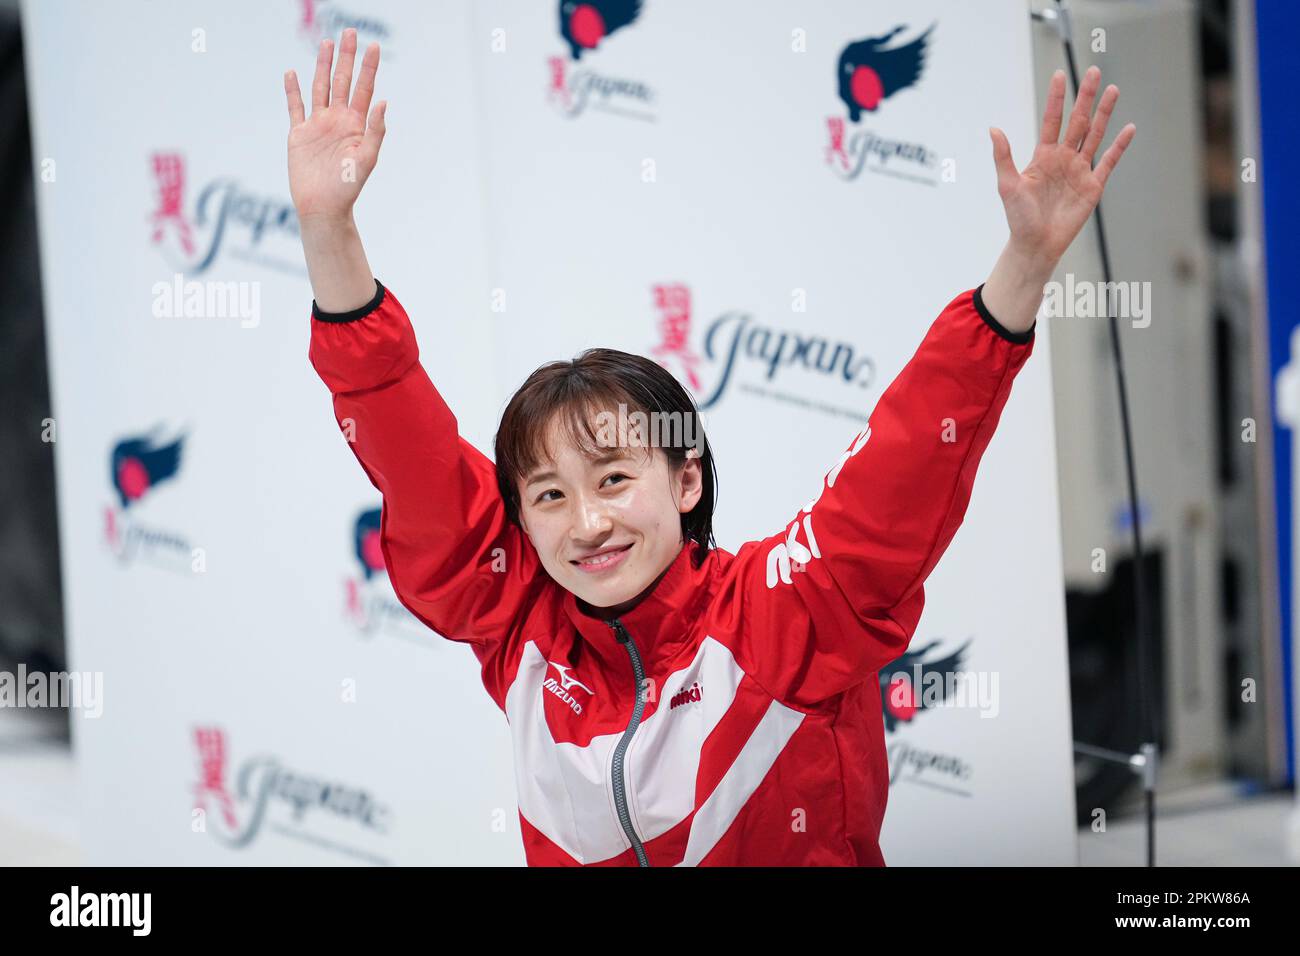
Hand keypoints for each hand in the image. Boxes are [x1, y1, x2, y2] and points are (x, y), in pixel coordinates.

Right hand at [283, 28, 385, 222]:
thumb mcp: (367, 159)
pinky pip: (295, 107)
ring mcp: (318, 125)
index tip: (374, 46)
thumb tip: (383, 101)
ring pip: (320, 88)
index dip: (369, 68)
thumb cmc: (348, 188)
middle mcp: (338, 121)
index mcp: (356, 125)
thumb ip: (376, 130)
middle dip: (347, 58)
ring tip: (326, 44)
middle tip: (350, 33)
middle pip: (342, 82)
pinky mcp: (299, 134)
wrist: (323, 207)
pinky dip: (293, 91)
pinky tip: (292, 73)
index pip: (364, 90)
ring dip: (323, 66)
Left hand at [989, 66, 1135, 270]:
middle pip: (1078, 121)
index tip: (1060, 75)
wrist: (1036, 244)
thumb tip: (993, 128)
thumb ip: (1003, 156)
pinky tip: (1128, 128)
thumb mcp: (1008, 185)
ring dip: (1104, 113)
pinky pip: (1109, 161)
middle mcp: (1063, 159)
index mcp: (1043, 156)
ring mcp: (1080, 170)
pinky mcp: (1093, 186)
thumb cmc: (1019, 217)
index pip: (1052, 120)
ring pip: (1095, 135)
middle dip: (1086, 97)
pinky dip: (1119, 146)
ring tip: (1113, 90)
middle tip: (1095, 72)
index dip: (1056, 99)